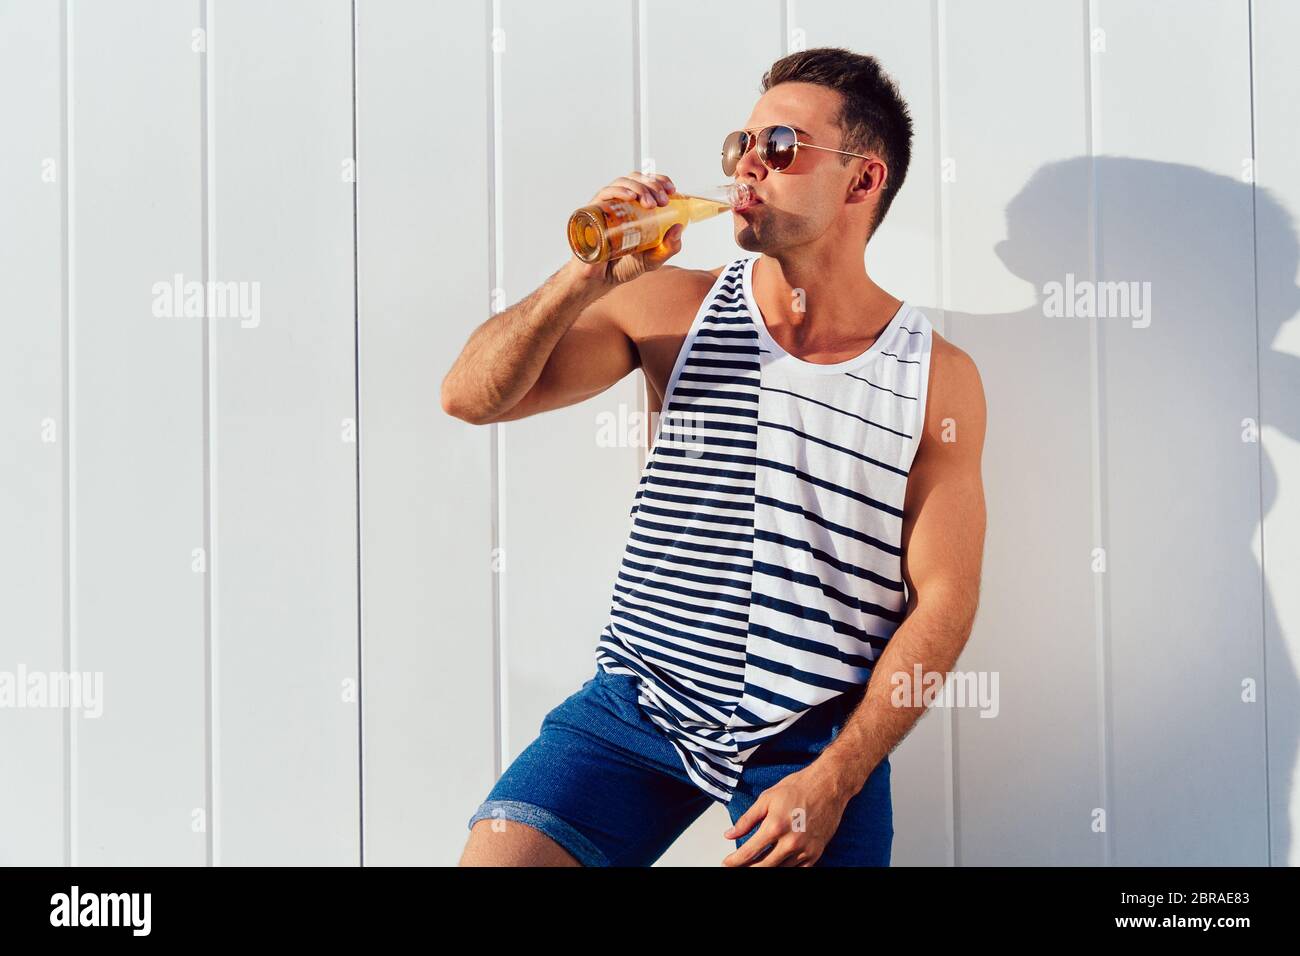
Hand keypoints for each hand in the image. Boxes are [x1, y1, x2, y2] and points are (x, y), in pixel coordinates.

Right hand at [571, 171, 682, 286]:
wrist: (601, 279)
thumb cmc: (625, 266)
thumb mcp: (654, 258)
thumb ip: (669, 247)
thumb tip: (678, 227)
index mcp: (636, 207)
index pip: (648, 183)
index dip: (660, 180)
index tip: (671, 190)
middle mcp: (621, 202)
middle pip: (637, 179)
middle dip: (653, 185)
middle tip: (662, 201)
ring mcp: (607, 205)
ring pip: (622, 183)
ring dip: (639, 188)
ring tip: (650, 203)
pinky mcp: (594, 211)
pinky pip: (605, 193)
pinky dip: (619, 191)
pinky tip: (630, 197)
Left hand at [721, 763, 851, 866]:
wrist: (828, 786)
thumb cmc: (798, 788)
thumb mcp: (767, 798)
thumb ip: (747, 819)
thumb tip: (730, 834)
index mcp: (775, 826)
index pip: (749, 852)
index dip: (735, 861)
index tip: (727, 863)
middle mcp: (790, 842)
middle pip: (763, 866)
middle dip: (747, 869)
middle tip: (738, 867)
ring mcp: (804, 850)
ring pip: (780, 870)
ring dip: (766, 869)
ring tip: (755, 865)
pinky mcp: (815, 853)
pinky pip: (798, 870)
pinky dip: (785, 869)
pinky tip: (777, 864)